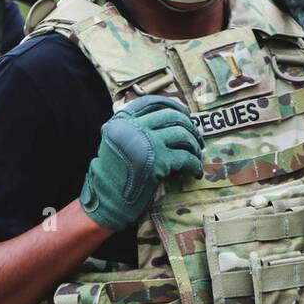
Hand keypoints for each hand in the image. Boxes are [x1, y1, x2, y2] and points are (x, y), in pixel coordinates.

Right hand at [80, 96, 204, 231]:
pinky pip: (186, 157)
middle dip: (189, 126)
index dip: (173, 105)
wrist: (107, 200)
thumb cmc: (113, 173)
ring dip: (194, 144)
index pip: (152, 102)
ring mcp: (146, 143)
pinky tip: (196, 171)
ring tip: (196, 154)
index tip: (185, 113)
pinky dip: (195, 164)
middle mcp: (133, 128)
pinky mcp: (158, 162)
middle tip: (196, 137)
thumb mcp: (116, 141)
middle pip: (172, 116)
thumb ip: (132, 127)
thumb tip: (166, 116)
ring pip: (182, 134)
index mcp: (122, 121)